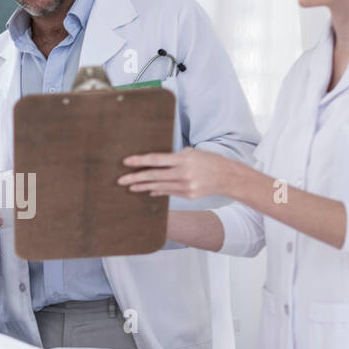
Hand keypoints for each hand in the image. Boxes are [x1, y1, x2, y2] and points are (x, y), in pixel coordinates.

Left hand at [118, 147, 237, 199]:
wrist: (227, 177)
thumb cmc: (208, 160)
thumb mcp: (192, 153)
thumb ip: (174, 158)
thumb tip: (156, 162)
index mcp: (184, 160)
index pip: (157, 160)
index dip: (140, 161)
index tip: (126, 161)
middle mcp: (183, 174)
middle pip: (154, 176)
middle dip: (135, 177)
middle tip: (120, 179)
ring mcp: (186, 186)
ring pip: (159, 186)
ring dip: (142, 186)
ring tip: (130, 187)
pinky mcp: (188, 195)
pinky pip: (168, 193)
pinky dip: (157, 191)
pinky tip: (147, 190)